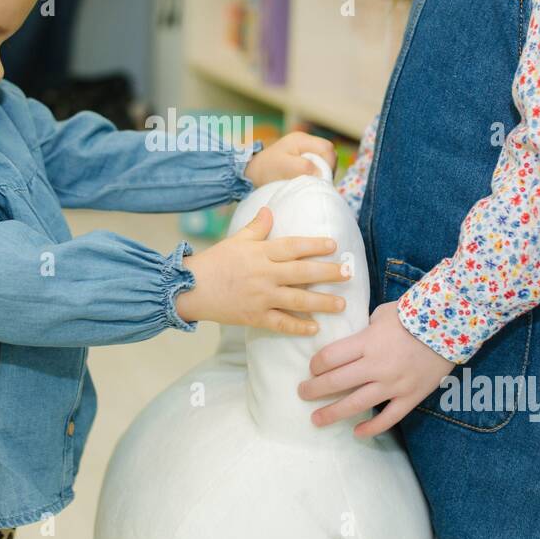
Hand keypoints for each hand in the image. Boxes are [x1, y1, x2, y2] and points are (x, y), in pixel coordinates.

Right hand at [174, 206, 349, 334]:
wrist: (190, 288)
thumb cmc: (214, 262)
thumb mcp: (235, 240)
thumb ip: (256, 227)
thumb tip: (269, 211)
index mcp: (260, 253)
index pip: (293, 247)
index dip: (314, 245)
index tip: (333, 245)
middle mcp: (264, 274)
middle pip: (302, 273)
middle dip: (328, 273)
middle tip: (348, 274)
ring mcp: (261, 297)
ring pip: (297, 300)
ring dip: (321, 303)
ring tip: (341, 304)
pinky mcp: (255, 317)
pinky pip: (281, 323)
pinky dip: (298, 326)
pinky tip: (315, 328)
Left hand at [244, 131, 336, 187]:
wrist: (252, 173)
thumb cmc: (266, 169)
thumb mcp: (283, 166)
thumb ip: (303, 166)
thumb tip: (321, 172)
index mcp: (301, 139)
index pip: (327, 148)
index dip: (329, 164)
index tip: (323, 179)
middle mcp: (306, 142)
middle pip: (329, 154)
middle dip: (328, 168)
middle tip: (319, 182)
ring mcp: (305, 150)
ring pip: (325, 160)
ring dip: (323, 172)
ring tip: (313, 182)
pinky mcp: (304, 159)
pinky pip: (319, 165)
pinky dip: (317, 174)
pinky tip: (309, 181)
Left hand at [297, 300, 456, 436]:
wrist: (451, 326)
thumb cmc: (414, 314)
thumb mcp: (382, 314)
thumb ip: (364, 331)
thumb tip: (351, 343)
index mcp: (367, 342)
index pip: (329, 358)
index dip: (315, 365)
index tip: (311, 369)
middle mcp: (377, 365)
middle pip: (336, 383)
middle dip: (314, 390)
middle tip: (302, 394)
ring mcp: (394, 384)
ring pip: (356, 404)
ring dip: (333, 413)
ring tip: (317, 419)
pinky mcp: (410, 397)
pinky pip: (388, 418)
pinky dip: (372, 428)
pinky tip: (357, 432)